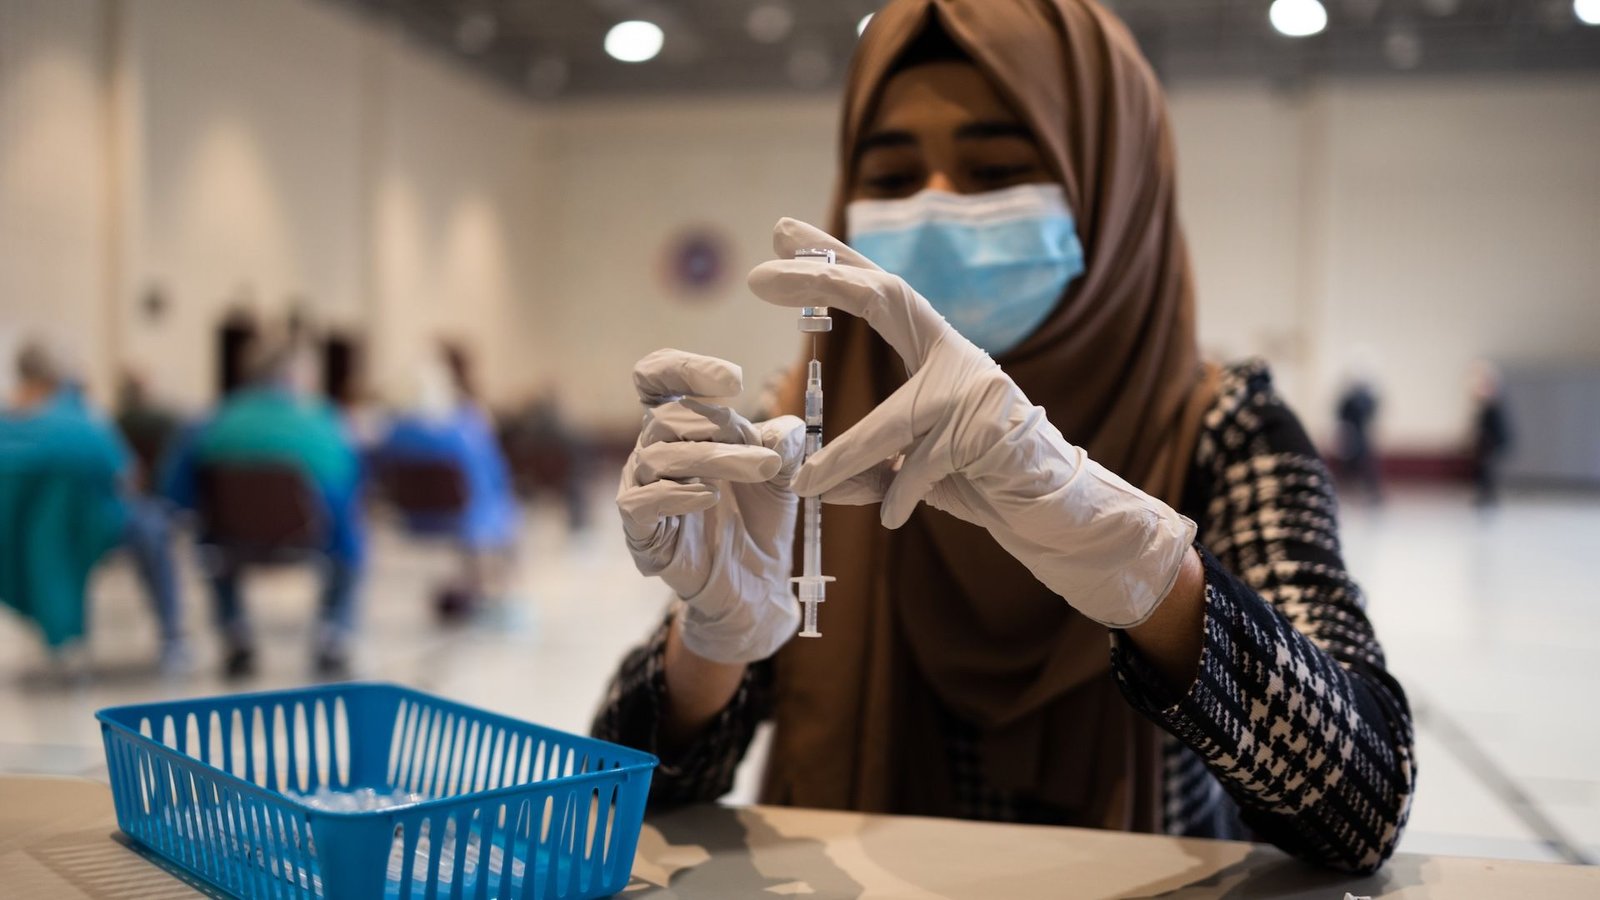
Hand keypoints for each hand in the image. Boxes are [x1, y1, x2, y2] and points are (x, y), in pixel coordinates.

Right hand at [617, 349, 805, 662]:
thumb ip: (784, 445)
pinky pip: (640, 501)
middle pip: (667, 417)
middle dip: (720, 425)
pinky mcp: (642, 531)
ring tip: (760, 471)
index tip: (733, 379)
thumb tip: (787, 429)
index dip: (685, 368)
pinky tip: (710, 498)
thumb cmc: (760, 518)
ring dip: (714, 458)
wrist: (757, 583)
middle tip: (767, 454)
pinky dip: (676, 494)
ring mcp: (642, 489)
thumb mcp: (782, 474)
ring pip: (658, 455)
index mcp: (681, 427)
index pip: (657, 379)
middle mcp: (654, 451)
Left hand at [748, 219, 1194, 627]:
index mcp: (937, 351)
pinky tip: (890, 518)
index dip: (835, 262)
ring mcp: (977, 390)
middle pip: (885, 295)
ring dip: (843, 457)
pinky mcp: (989, 432)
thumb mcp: (913, 471)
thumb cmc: (983, 481)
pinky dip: (898, 496)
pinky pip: (922, 466)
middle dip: (820, 281)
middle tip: (758, 275)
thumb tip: (805, 478)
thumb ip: (867, 467)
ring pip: (891, 419)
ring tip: (802, 482)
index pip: (881, 290)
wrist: (1056, 511)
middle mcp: (956, 357)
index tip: (785, 237)